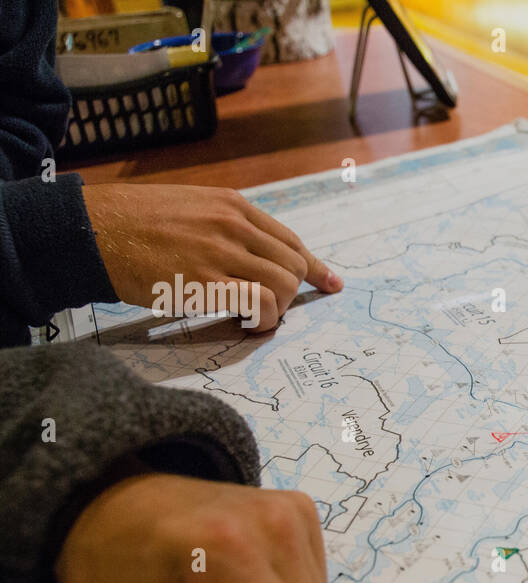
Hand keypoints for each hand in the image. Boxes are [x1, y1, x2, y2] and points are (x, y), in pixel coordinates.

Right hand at [83, 183, 342, 331]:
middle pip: (293, 265)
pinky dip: (262, 320)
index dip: (313, 266)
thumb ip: (225, 225)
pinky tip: (246, 324)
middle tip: (270, 310)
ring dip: (277, 309)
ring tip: (253, 318)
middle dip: (292, 293)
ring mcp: (221, 253)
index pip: (290, 239)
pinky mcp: (204, 282)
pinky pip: (259, 304)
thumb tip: (254, 255)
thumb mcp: (188, 206)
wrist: (91, 229)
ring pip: (283, 286)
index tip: (329, 283)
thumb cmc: (132, 222)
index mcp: (232, 205)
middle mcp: (233, 225)